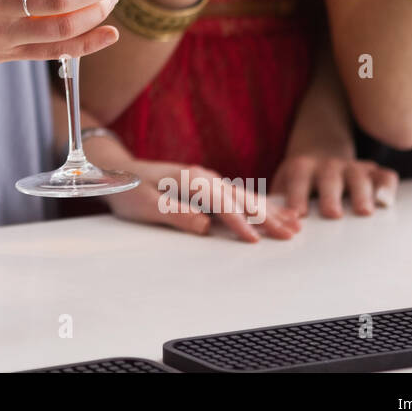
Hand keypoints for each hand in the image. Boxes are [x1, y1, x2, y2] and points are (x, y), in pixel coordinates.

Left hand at [105, 159, 301, 241]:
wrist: (117, 169)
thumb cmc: (128, 189)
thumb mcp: (144, 205)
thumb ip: (174, 214)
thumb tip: (205, 226)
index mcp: (189, 179)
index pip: (221, 204)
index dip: (238, 223)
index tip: (256, 241)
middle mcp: (202, 176)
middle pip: (240, 198)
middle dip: (267, 216)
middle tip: (291, 234)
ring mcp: (206, 179)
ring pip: (244, 196)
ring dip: (269, 210)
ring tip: (294, 224)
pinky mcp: (207, 185)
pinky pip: (238, 195)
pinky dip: (258, 204)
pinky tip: (274, 211)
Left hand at [273, 138, 399, 218]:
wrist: (319, 154)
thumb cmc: (298, 182)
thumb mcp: (282, 185)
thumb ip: (274, 203)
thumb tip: (260, 227)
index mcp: (301, 167)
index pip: (298, 179)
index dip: (297, 195)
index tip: (297, 214)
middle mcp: (327, 165)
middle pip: (329, 178)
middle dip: (330, 195)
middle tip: (332, 214)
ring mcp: (352, 167)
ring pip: (358, 176)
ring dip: (361, 192)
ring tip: (364, 212)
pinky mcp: (373, 172)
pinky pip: (384, 176)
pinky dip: (387, 187)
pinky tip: (387, 202)